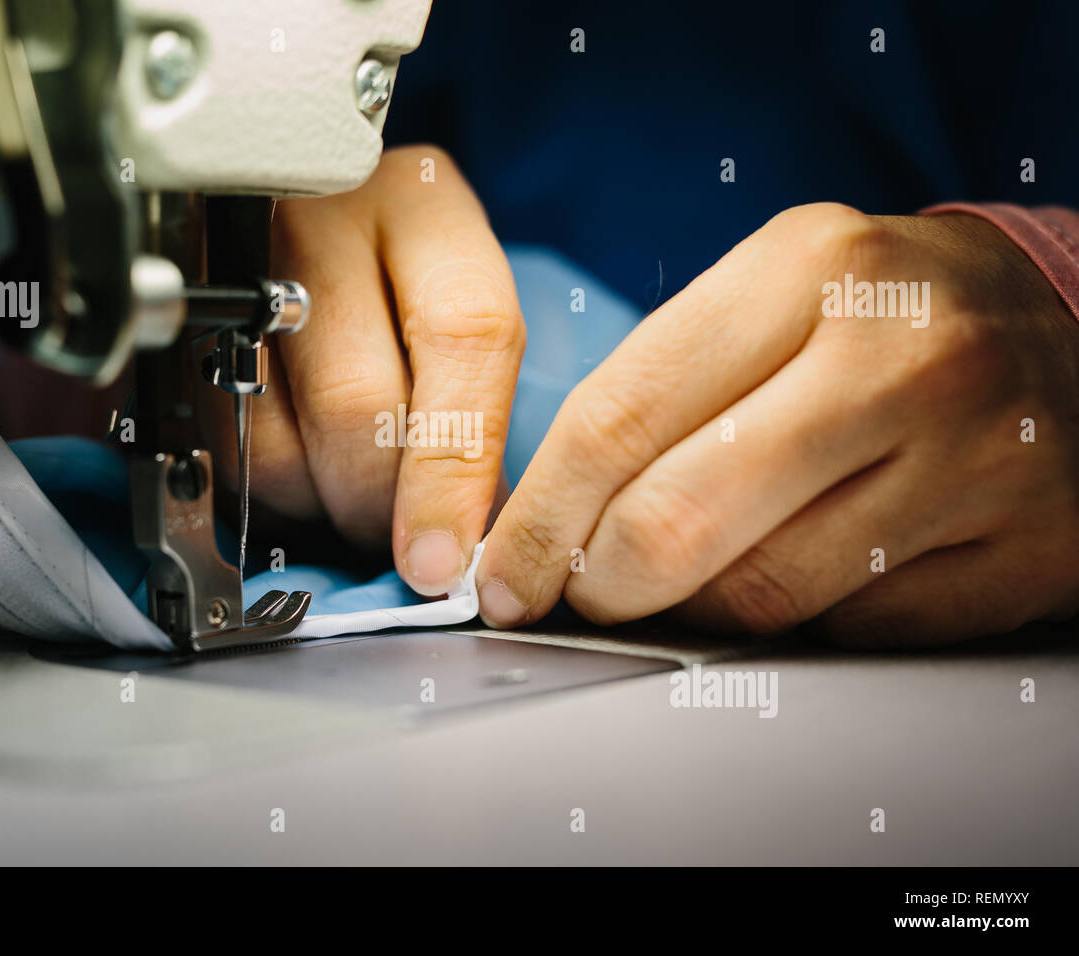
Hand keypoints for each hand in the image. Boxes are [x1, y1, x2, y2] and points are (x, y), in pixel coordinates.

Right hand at [209, 146, 524, 594]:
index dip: (456, 465)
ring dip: (313, 503)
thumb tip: (467, 537)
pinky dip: (260, 489)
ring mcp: (236, 262)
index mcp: (424, 206)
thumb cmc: (397, 282)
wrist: (297, 225)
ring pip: (272, 434)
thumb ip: (471, 410)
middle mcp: (327, 218)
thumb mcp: (455, 312)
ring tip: (344, 499)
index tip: (444, 556)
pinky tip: (297, 473)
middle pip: (356, 399)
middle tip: (392, 537)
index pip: (465, 333)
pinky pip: (211, 442)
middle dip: (375, 503)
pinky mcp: (176, 320)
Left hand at [476, 203, 1078, 645]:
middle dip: (600, 582)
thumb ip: (663, 391)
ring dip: (703, 604)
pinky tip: (824, 566)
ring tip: (711, 566)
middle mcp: (897, 357)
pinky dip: (809, 621)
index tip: (502, 576)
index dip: (539, 518)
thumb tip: (546, 524)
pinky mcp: (1024, 552)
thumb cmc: (885, 317)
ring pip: (761, 596)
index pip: (621, 418)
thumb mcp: (775, 296)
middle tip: (586, 590)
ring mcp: (972, 459)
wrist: (1069, 330)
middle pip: (676, 524)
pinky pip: (854, 633)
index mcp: (808, 270)